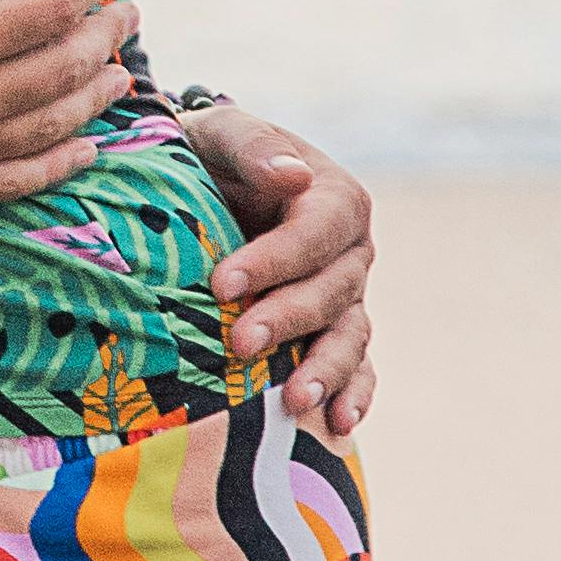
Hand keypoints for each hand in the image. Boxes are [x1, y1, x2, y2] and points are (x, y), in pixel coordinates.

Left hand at [187, 107, 375, 437]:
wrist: (203, 187)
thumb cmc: (209, 156)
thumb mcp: (222, 133)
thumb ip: (254, 146)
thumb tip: (292, 176)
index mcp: (334, 198)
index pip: (315, 232)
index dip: (274, 260)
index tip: (222, 284)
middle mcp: (350, 251)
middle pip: (333, 291)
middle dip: (287, 320)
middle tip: (239, 344)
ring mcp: (346, 297)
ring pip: (349, 336)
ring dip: (326, 370)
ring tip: (295, 402)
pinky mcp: (333, 333)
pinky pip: (356, 368)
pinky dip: (352, 396)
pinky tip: (337, 426)